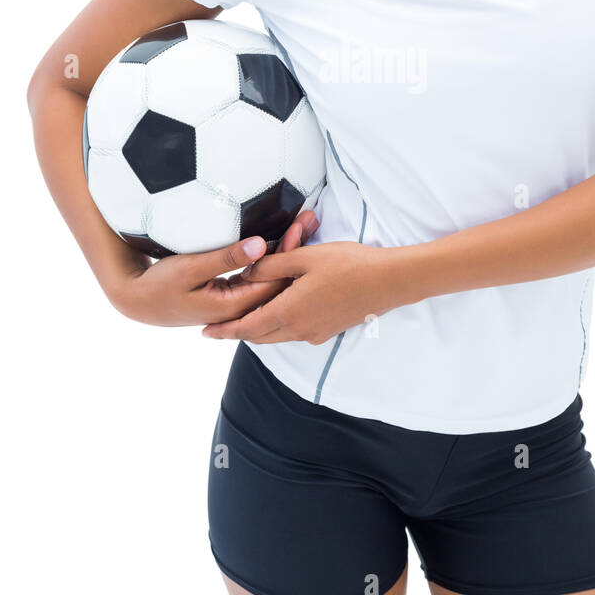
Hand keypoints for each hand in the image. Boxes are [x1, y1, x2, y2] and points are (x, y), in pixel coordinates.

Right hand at [107, 210, 319, 327]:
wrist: (138, 301)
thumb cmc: (160, 284)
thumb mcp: (190, 268)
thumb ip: (225, 258)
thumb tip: (259, 245)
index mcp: (233, 306)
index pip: (273, 281)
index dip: (289, 253)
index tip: (300, 226)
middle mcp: (239, 309)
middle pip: (277, 280)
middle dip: (295, 248)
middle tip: (310, 219)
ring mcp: (236, 303)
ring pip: (269, 277)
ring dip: (285, 251)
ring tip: (303, 225)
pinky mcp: (230, 294)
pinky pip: (257, 276)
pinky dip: (269, 257)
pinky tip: (281, 239)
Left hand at [200, 240, 402, 344]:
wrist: (389, 281)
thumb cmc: (349, 264)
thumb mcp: (304, 258)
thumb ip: (271, 266)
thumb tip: (246, 272)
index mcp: (288, 312)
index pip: (246, 328)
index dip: (224, 331)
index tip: (205, 332)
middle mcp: (299, 330)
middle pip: (259, 336)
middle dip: (237, 333)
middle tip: (218, 328)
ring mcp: (315, 333)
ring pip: (277, 336)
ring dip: (259, 329)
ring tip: (244, 318)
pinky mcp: (328, 330)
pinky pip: (294, 332)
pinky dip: (279, 326)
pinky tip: (279, 312)